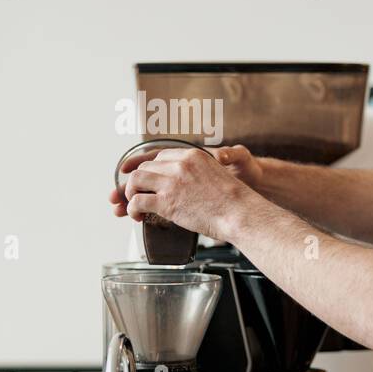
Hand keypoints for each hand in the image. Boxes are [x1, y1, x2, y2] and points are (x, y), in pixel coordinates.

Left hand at [110, 146, 258, 241]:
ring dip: (131, 193)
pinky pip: (137, 201)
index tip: (147, 179)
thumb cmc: (234, 202)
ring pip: (136, 180)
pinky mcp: (166, 201)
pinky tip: (138, 216)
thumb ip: (197, 175)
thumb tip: (186, 187)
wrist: (240, 213)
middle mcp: (179, 164)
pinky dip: (133, 209)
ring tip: (135, 205)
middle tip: (139, 195)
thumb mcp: (216, 175)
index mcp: (193, 155)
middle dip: (138, 182)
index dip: (150, 169)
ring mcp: (171, 182)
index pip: (160, 156)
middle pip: (145, 167)